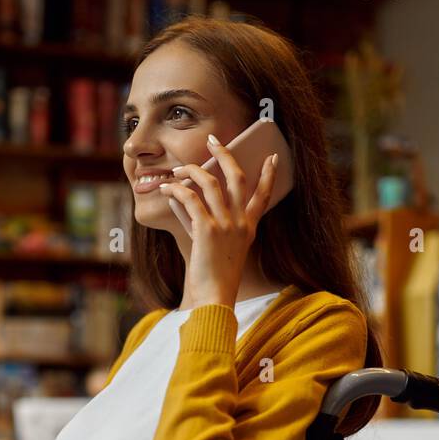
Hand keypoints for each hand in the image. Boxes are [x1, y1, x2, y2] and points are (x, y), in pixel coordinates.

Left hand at [157, 135, 278, 309]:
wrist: (214, 299)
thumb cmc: (215, 279)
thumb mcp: (220, 249)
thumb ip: (206, 223)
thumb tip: (186, 200)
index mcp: (249, 228)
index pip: (264, 196)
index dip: (269, 175)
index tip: (272, 157)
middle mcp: (241, 223)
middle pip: (237, 177)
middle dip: (224, 154)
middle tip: (213, 140)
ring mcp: (226, 226)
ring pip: (210, 182)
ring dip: (192, 170)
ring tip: (179, 168)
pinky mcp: (207, 230)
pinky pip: (190, 199)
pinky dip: (176, 190)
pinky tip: (166, 188)